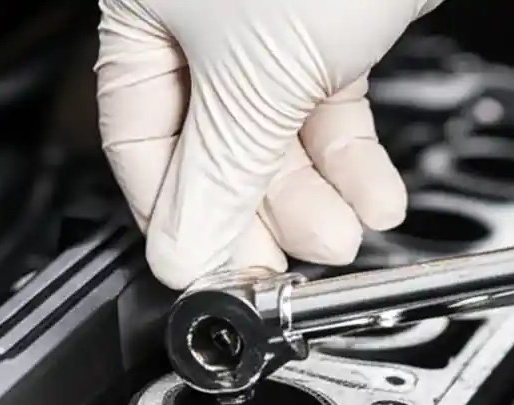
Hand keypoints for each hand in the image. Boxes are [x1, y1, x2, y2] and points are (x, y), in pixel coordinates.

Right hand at [97, 0, 439, 289]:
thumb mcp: (255, 77)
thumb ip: (219, 173)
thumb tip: (183, 248)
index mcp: (142, 15)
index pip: (138, 140)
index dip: (176, 214)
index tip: (213, 270)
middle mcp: (198, 18)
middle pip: (214, 143)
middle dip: (257, 212)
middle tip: (282, 267)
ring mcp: (268, 21)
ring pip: (277, 131)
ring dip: (315, 196)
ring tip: (347, 237)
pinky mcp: (334, 21)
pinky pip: (330, 105)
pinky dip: (355, 158)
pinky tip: (375, 198)